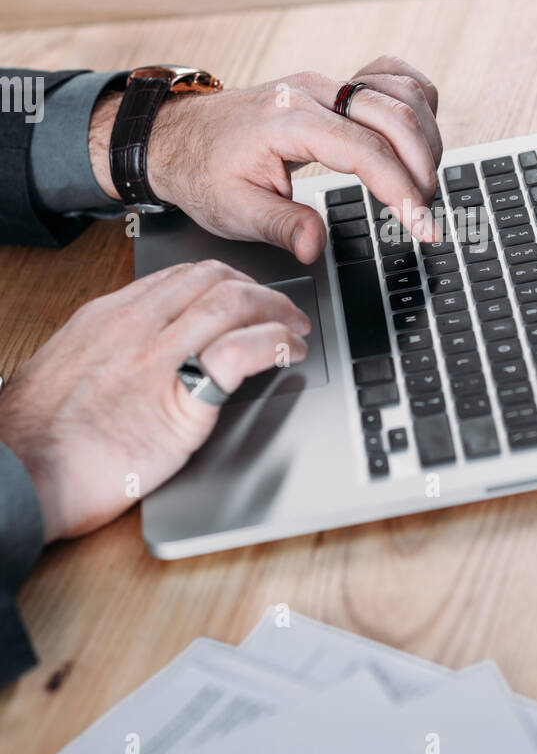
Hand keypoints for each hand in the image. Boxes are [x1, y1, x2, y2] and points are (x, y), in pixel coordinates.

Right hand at [0, 262, 309, 542]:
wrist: (17, 476)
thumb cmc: (36, 441)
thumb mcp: (70, 373)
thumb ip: (107, 357)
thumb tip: (137, 364)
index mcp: (107, 318)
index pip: (181, 277)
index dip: (225, 283)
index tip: (244, 298)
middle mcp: (133, 326)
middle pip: (213, 280)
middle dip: (257, 290)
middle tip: (281, 313)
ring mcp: (155, 359)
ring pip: (231, 303)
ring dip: (276, 312)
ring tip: (293, 330)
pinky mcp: (177, 401)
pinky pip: (238, 352)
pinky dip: (274, 345)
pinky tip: (287, 353)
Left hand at [90, 56, 442, 261]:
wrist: (178, 136)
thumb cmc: (204, 171)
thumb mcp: (233, 210)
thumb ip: (280, 226)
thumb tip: (314, 246)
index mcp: (289, 121)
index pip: (367, 153)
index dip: (404, 192)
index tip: (424, 226)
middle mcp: (313, 92)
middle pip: (397, 116)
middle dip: (424, 167)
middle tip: (425, 211)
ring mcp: (326, 83)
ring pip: (402, 91)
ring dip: (426, 135)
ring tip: (424, 181)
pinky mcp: (333, 85)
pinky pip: (391, 78)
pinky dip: (416, 104)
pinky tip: (417, 137)